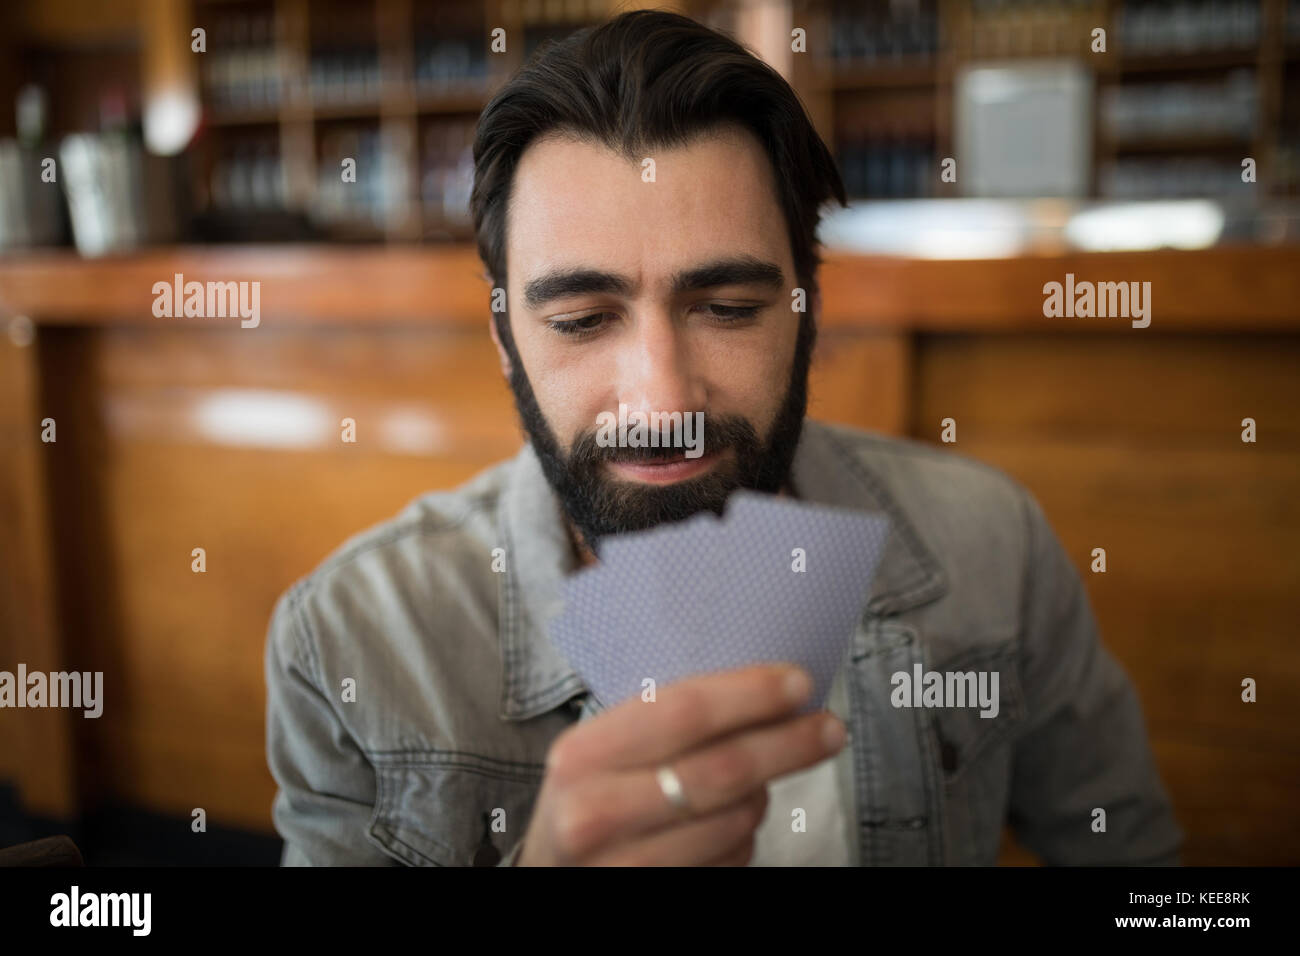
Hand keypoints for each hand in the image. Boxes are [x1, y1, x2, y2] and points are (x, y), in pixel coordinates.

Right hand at [516, 664, 846, 865]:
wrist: (551, 875)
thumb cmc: (586, 797)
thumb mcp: (596, 751)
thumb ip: (655, 720)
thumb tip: (754, 682)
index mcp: (581, 756)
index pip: (682, 712)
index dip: (749, 695)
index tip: (798, 682)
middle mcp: (595, 815)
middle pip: (723, 771)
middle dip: (788, 744)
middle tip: (829, 727)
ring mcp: (626, 868)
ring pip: (737, 820)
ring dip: (763, 794)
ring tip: (764, 774)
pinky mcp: (655, 898)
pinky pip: (733, 860)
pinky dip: (744, 836)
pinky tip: (730, 821)